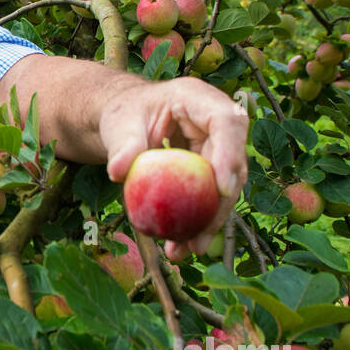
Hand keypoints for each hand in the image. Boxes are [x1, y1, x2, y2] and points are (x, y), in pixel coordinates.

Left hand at [99, 77, 248, 259]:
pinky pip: (209, 198)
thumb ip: (122, 144)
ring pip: (225, 187)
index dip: (231, 154)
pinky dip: (196, 222)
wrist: (124, 122)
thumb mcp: (119, 124)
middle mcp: (215, 122)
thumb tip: (117, 171)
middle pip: (232, 162)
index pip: (226, 121)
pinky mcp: (209, 170)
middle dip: (220, 204)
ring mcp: (216, 147)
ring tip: (186, 250)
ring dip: (209, 221)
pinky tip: (181, 247)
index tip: (222, 189)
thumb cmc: (123, 114)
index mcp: (197, 98)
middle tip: (200, 236)